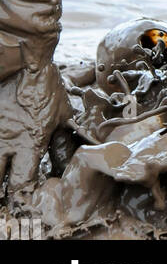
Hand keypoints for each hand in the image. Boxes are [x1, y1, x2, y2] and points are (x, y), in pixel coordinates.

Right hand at [0, 62, 71, 190]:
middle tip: (4, 196)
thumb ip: (61, 142)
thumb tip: (64, 162)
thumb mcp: (62, 116)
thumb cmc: (48, 91)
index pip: (21, 182)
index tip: (24, 197)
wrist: (29, 66)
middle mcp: (8, 142)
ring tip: (1, 179)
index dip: (22, 194)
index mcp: (30, 143)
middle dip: (0, 193)